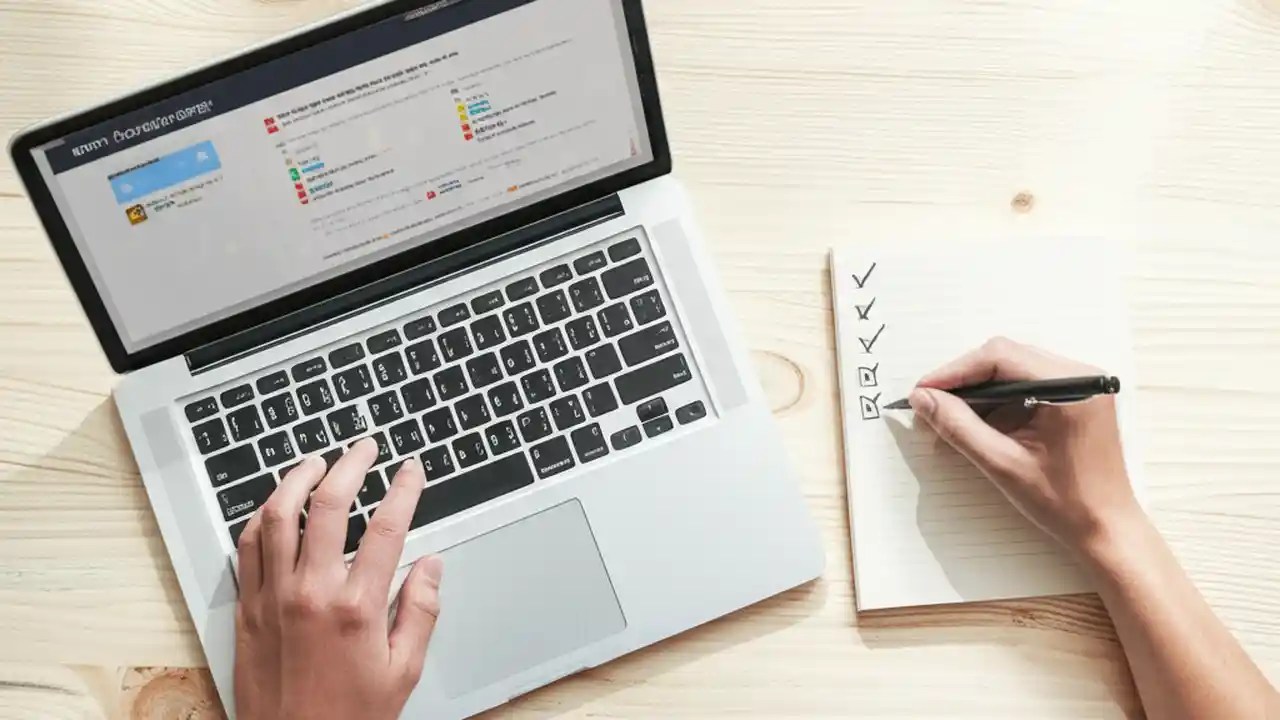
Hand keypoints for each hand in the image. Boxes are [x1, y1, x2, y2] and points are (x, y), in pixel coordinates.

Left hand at [233, 438, 442, 719]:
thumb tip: (433, 567)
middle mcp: (311, 593)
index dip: (403, 489)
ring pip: (278, 516)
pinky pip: (246, 547)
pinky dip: (261, 517)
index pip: (387, 528)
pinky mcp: (247, 609)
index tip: (411, 470)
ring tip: (316, 462)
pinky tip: (276, 505)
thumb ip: (420, 613)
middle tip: (365, 448)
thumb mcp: (403, 672)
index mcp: (357, 608)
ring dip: (297, 479)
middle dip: (350, 465)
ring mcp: (273, 598)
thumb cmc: (348, 718)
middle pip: (329, 506)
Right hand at [908, 337, 1142, 560]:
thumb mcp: (1002, 463)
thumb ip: (959, 426)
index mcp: (1071, 387)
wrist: (1105, 527)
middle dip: (965, 379)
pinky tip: (982, 422)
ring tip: (953, 416)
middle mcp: (1081, 377)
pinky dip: (1001, 399)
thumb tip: (923, 399)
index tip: (923, 391)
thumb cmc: (1064, 502)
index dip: (955, 371)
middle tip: (932, 404)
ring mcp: (1082, 386)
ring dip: (981, 390)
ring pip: (1015, 368)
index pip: (999, 357)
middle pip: (1006, 357)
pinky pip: (1029, 383)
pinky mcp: (1077, 398)